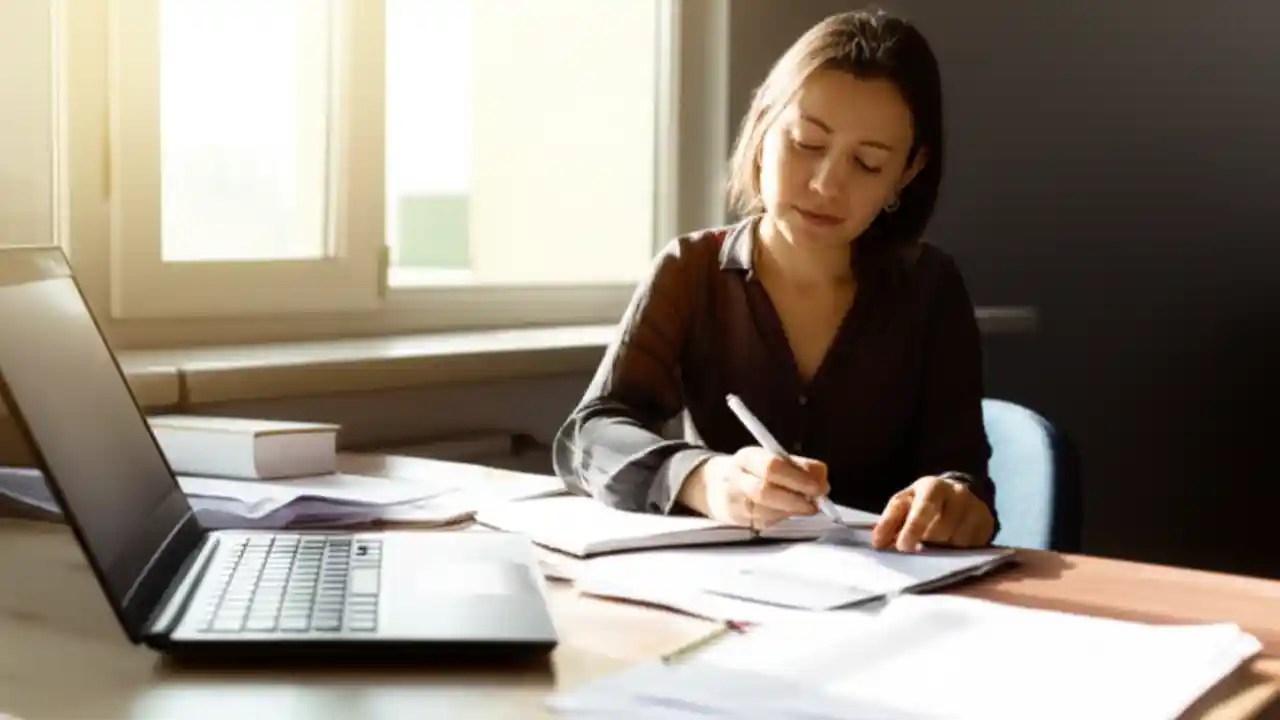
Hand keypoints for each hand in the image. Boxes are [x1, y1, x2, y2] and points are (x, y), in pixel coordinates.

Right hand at [678, 447, 828, 528]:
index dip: (799, 478)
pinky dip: (782, 517)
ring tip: (807, 507)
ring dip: (792, 510)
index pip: (772, 466)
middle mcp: (736, 479)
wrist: (711, 486)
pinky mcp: (738, 521)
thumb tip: (823, 481)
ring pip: (767, 511)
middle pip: (765, 491)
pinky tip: (787, 511)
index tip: (820, 487)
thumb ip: (798, 466)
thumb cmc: (751, 470)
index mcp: (747, 458)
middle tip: (817, 503)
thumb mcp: (769, 458)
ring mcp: (734, 503)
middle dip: (797, 499)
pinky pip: (766, 522)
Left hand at [871, 475, 994, 551]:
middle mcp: (958, 494)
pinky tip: (953, 544)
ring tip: (937, 542)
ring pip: (957, 542)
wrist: (956, 494)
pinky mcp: (987, 523)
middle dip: (927, 542)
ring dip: (943, 548)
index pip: (923, 508)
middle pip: (941, 530)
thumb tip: (878, 543)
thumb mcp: (904, 504)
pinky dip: (959, 551)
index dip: (913, 529)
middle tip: (921, 544)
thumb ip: (890, 521)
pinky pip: (971, 547)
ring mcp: (976, 508)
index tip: (903, 546)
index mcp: (932, 486)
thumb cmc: (922, 502)